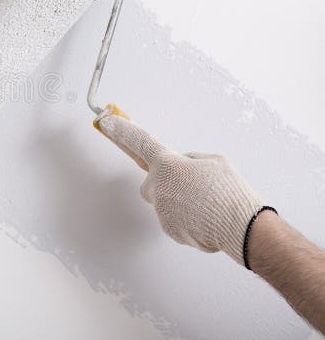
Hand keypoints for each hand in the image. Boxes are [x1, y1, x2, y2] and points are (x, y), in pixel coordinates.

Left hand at [96, 112, 264, 265]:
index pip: (140, 142)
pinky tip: (206, 217)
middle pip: (153, 181)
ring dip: (181, 201)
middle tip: (193, 185)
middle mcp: (158, 187)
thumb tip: (182, 166)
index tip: (107, 122)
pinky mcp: (169, 229)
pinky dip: (188, 218)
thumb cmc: (230, 191)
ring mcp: (161, 210)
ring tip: (207, 203)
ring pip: (166, 201)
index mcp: (168, 164)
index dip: (123, 131)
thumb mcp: (213, 161)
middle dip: (167, 182)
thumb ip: (189, 160)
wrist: (243, 227)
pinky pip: (174, 219)